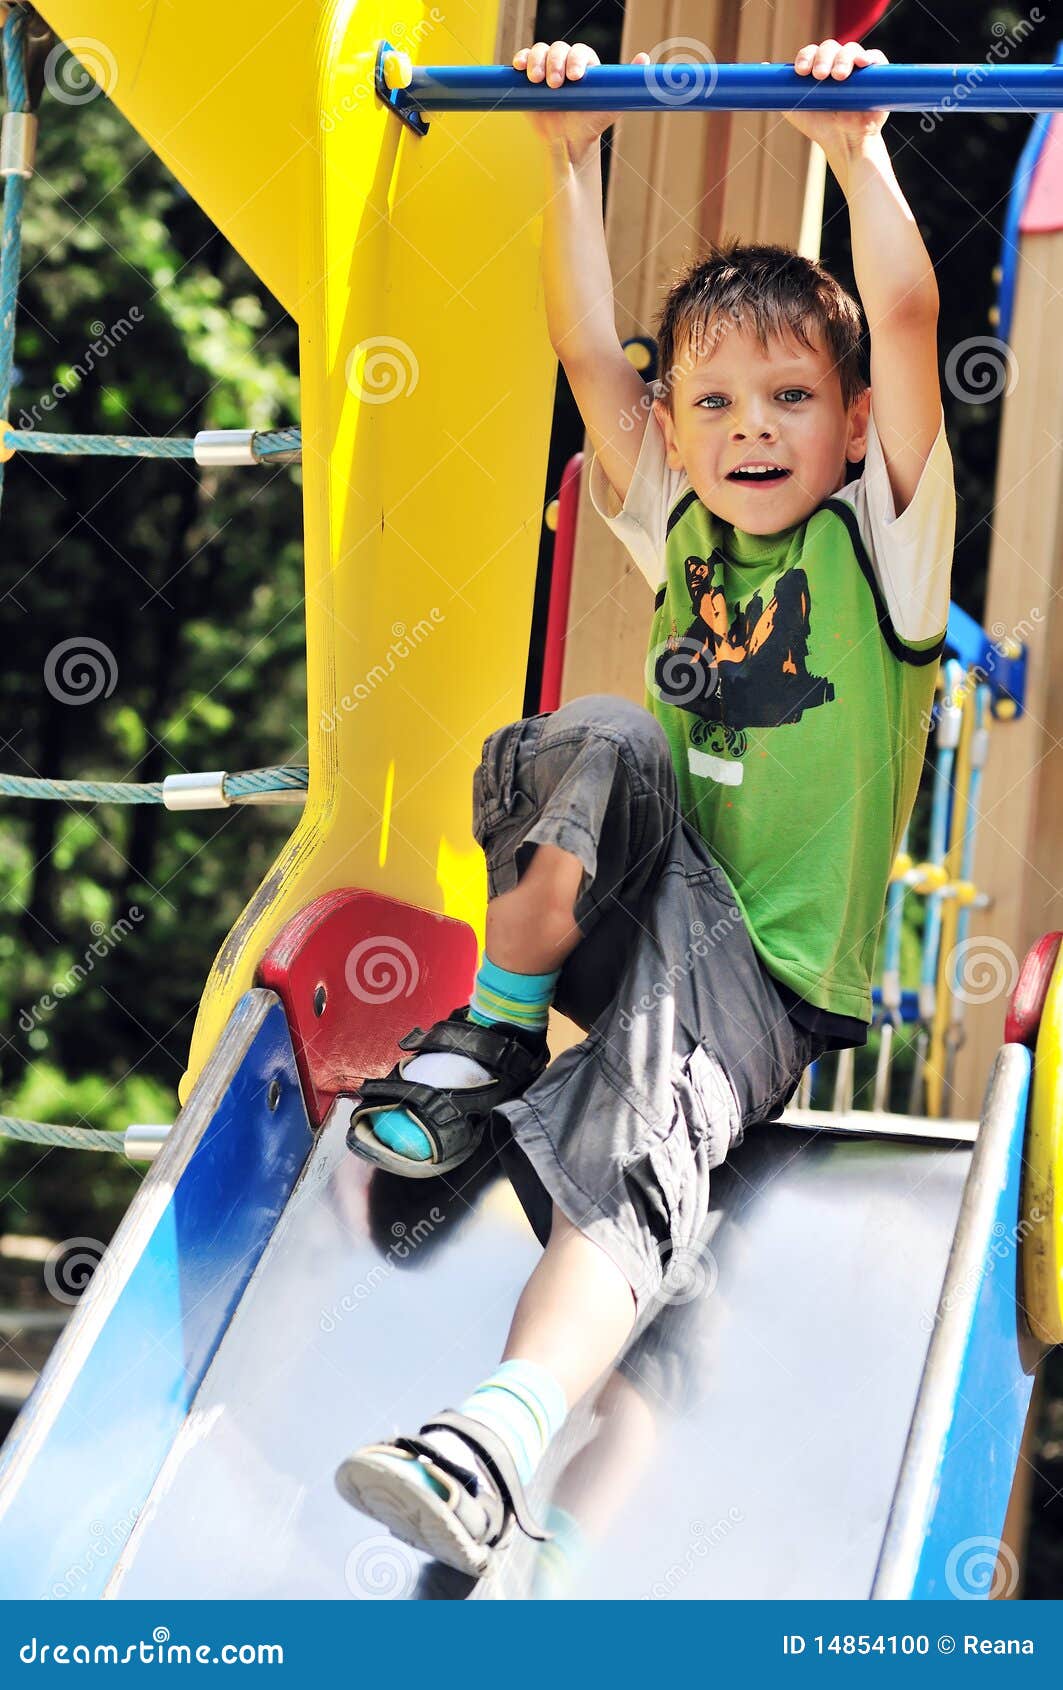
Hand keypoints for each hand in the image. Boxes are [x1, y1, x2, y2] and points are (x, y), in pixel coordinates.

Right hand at [513, 40, 650, 159]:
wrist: (567, 144)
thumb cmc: (590, 125)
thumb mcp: (612, 106)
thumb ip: (627, 84)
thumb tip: (644, 58)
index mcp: (585, 65)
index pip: (580, 52)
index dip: (576, 60)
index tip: (576, 77)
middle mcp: (565, 64)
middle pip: (558, 49)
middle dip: (555, 63)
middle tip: (556, 84)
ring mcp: (546, 69)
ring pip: (540, 51)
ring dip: (537, 61)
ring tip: (537, 80)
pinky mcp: (528, 78)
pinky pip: (524, 60)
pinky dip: (521, 59)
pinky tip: (519, 66)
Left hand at [781, 39, 888, 150]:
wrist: (844, 144)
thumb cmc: (820, 127)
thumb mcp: (794, 110)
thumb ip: (780, 91)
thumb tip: (764, 66)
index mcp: (820, 67)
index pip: (812, 52)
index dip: (806, 57)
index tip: (801, 72)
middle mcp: (838, 64)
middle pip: (830, 47)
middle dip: (823, 58)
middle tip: (819, 76)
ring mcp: (857, 69)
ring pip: (850, 50)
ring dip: (843, 58)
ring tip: (838, 77)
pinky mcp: (877, 76)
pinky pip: (876, 58)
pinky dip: (870, 57)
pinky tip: (862, 64)